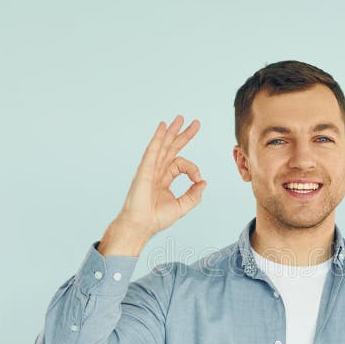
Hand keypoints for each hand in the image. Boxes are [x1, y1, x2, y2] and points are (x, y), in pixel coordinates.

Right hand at [114, 115, 206, 235]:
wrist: (141, 225)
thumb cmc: (155, 219)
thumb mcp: (182, 206)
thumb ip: (194, 194)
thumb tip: (203, 182)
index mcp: (164, 179)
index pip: (181, 165)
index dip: (193, 169)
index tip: (198, 180)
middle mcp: (157, 171)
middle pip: (171, 148)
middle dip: (183, 135)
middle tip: (194, 123)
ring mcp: (150, 169)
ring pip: (162, 145)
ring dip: (171, 131)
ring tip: (180, 119)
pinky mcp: (145, 170)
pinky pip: (152, 150)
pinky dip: (158, 138)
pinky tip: (163, 127)